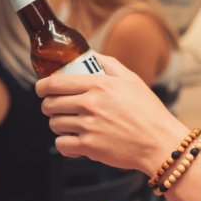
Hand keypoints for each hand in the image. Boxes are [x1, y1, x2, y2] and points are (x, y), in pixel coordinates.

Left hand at [38, 54, 184, 174]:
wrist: (159, 142)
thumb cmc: (148, 112)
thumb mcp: (132, 80)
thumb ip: (109, 64)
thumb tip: (91, 53)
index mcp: (98, 84)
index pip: (54, 83)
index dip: (41, 86)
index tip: (41, 89)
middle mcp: (90, 104)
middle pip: (49, 105)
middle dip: (50, 107)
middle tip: (58, 109)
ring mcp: (88, 126)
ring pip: (54, 124)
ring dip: (59, 125)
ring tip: (71, 125)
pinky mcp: (89, 147)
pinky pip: (61, 145)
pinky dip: (65, 144)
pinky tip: (75, 141)